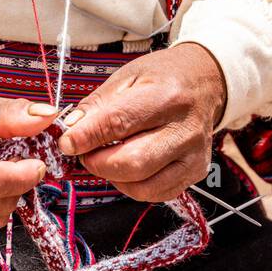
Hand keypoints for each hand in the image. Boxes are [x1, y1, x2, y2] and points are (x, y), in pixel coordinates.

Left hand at [57, 42, 226, 202]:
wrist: (205, 81)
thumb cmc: (162, 77)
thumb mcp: (127, 77)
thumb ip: (97, 104)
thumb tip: (70, 131)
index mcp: (166, 95)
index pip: (120, 123)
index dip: (87, 137)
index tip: (66, 143)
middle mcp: (185, 129)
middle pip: (132, 162)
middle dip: (97, 162)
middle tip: (84, 152)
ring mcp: (194, 155)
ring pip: (143, 186)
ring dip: (113, 176)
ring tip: (105, 157)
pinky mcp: (196, 172)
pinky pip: (156, 193)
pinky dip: (132, 185)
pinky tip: (126, 167)